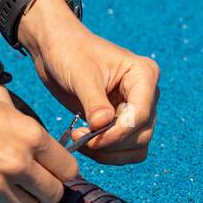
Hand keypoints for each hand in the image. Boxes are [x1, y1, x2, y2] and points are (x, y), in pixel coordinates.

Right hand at [0, 73, 78, 202]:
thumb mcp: (3, 107)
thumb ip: (27, 133)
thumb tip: (43, 155)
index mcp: (31, 135)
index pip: (69, 170)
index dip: (62, 172)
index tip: (54, 173)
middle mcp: (17, 163)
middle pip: (52, 195)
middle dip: (46, 191)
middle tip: (34, 184)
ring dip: (19, 199)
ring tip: (5, 184)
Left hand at [17, 0, 159, 163]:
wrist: (56, 49)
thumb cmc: (70, 52)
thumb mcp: (81, 75)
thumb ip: (94, 102)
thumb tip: (102, 126)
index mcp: (143, 74)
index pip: (141, 114)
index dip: (117, 132)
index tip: (90, 137)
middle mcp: (146, 93)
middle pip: (141, 134)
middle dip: (111, 142)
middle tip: (80, 138)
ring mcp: (135, 108)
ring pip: (136, 145)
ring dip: (109, 152)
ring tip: (81, 141)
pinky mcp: (121, 120)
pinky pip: (124, 147)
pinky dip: (108, 152)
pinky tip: (85, 142)